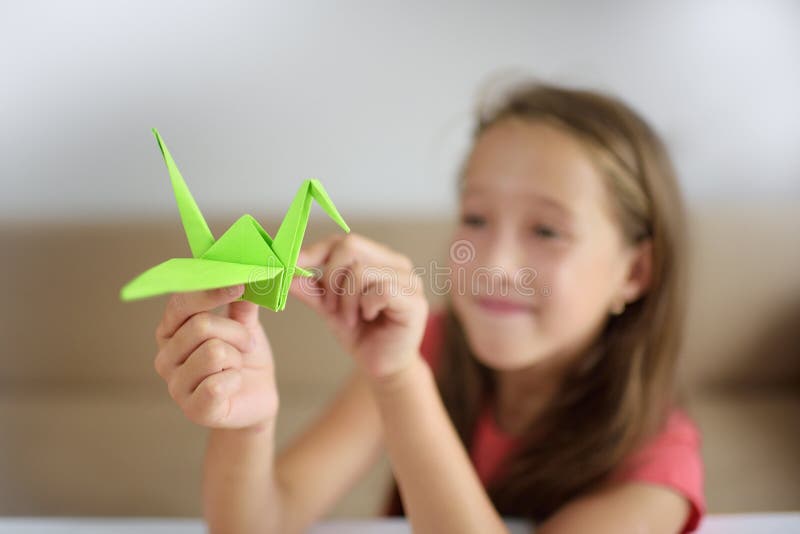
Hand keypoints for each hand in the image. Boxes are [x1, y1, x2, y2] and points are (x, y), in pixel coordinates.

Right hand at [153, 285, 278, 429]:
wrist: (258, 395)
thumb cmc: (244, 356)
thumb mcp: (244, 322)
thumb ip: (240, 302)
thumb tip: (242, 277)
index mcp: (171, 330)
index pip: (180, 303)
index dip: (209, 292)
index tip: (238, 285)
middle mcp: (165, 357)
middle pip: (200, 326)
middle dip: (236, 332)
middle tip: (248, 343)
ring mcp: (175, 386)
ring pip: (213, 352)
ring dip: (237, 358)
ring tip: (237, 366)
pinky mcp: (192, 410)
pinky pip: (216, 384)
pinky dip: (235, 381)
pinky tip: (234, 385)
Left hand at [289, 233, 428, 379]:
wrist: (383, 367)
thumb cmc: (362, 335)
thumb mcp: (330, 309)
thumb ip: (313, 290)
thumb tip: (287, 273)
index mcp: (377, 259)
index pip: (342, 241)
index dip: (315, 251)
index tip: (292, 265)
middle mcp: (395, 263)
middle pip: (350, 246)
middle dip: (331, 278)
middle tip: (330, 306)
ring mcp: (408, 279)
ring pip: (361, 270)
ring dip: (346, 300)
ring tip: (350, 319)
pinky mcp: (414, 300)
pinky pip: (380, 289)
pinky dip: (366, 305)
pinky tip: (368, 317)